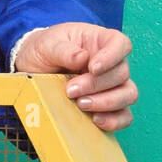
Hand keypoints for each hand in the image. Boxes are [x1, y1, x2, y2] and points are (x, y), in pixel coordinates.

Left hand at [13, 22, 136, 130]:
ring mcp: (112, 86)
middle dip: (96, 85)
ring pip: (128, 95)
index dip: (112, 56)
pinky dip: (114, 120)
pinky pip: (124, 116)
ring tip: (81, 104)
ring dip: (106, 102)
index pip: (121, 44)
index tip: (93, 68)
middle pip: (122, 73)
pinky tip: (95, 120)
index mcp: (99, 41)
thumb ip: (63, 50)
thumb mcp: (47, 45)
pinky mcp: (108, 107)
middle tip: (70, 90)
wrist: (33, 70)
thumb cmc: (44, 51)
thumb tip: (82, 58)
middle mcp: (111, 64)